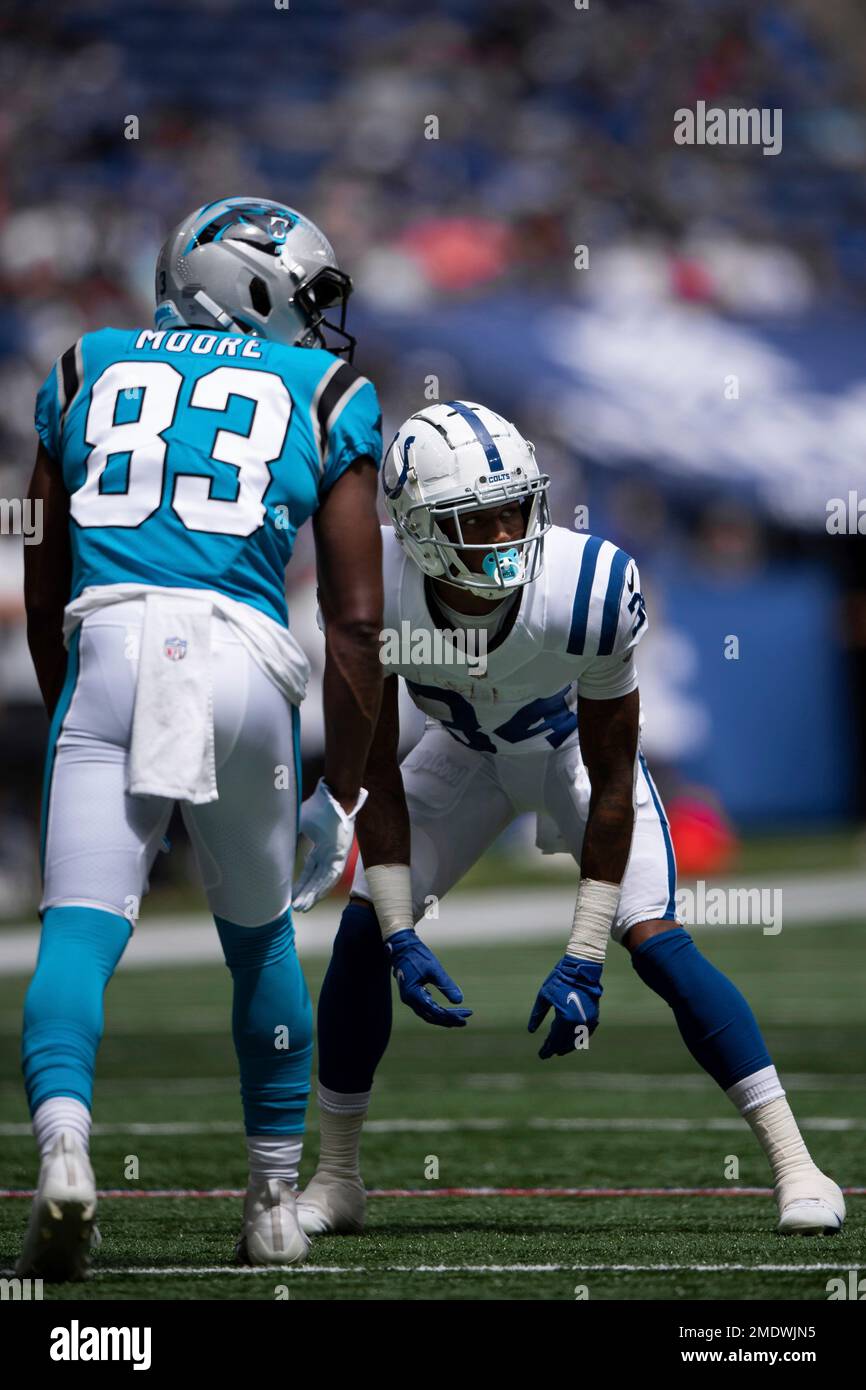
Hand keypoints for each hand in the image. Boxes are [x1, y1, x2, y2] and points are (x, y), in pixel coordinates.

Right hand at [292, 779, 367, 911]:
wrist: (335, 795)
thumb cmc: (319, 806)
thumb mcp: (299, 824)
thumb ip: (290, 837)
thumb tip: (271, 846)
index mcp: (320, 847)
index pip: (310, 871)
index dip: (301, 883)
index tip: (291, 895)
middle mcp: (329, 854)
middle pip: (316, 879)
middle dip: (306, 894)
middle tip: (296, 908)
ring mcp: (337, 855)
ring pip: (324, 880)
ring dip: (313, 894)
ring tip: (302, 908)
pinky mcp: (342, 854)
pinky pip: (332, 875)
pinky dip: (322, 886)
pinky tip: (315, 897)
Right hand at [385, 929, 471, 1026]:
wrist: (403, 948)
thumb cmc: (417, 956)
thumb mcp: (434, 968)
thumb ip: (446, 985)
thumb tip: (460, 1001)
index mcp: (412, 994)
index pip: (434, 1011)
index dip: (450, 1016)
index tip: (464, 1018)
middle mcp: (409, 1000)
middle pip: (431, 1017)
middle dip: (449, 1020)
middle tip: (464, 1021)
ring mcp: (410, 999)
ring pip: (428, 1014)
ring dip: (444, 1017)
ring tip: (459, 1017)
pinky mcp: (413, 995)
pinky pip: (426, 1008)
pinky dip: (438, 1010)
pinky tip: (448, 1010)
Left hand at [527, 956, 602, 1058]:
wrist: (581, 969)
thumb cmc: (559, 980)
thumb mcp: (544, 996)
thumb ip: (537, 1015)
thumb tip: (531, 1030)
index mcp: (565, 1019)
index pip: (555, 1040)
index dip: (548, 1049)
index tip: (542, 1055)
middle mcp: (579, 1023)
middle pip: (566, 1042)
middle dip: (557, 1048)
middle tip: (548, 1052)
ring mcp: (589, 1021)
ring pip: (577, 1039)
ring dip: (568, 1045)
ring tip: (559, 1049)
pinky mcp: (594, 1016)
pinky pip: (586, 1033)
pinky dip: (578, 1038)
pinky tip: (571, 1039)